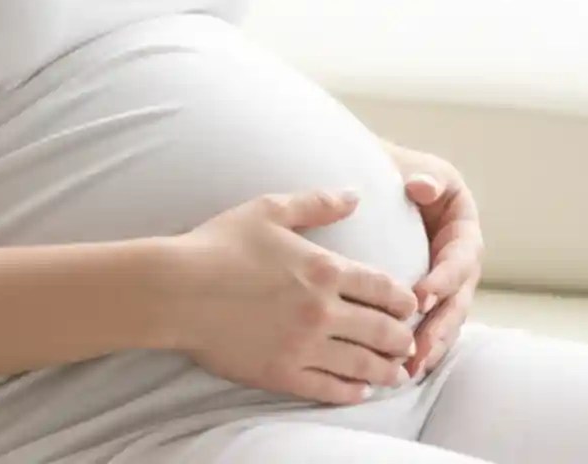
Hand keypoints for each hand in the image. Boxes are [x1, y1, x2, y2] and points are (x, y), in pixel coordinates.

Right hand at [173, 190, 418, 404]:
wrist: (176, 290)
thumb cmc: (217, 244)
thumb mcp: (269, 210)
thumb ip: (317, 203)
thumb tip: (355, 195)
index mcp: (324, 269)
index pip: (383, 289)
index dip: (404, 300)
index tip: (411, 306)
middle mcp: (322, 310)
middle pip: (382, 330)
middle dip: (402, 338)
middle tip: (410, 342)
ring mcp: (303, 346)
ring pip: (362, 364)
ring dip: (387, 370)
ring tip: (398, 373)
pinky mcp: (281, 373)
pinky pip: (328, 388)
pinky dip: (351, 391)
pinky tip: (361, 391)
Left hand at [384, 143, 484, 376]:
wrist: (375, 182)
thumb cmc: (395, 172)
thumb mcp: (415, 168)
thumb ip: (424, 178)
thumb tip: (422, 187)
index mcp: (463, 228)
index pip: (460, 258)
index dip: (444, 278)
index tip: (421, 296)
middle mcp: (460, 259)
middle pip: (458, 298)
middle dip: (440, 325)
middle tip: (417, 348)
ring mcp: (446, 282)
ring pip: (446, 319)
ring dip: (432, 344)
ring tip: (410, 368)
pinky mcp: (428, 298)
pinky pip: (429, 325)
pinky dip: (419, 346)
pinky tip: (402, 368)